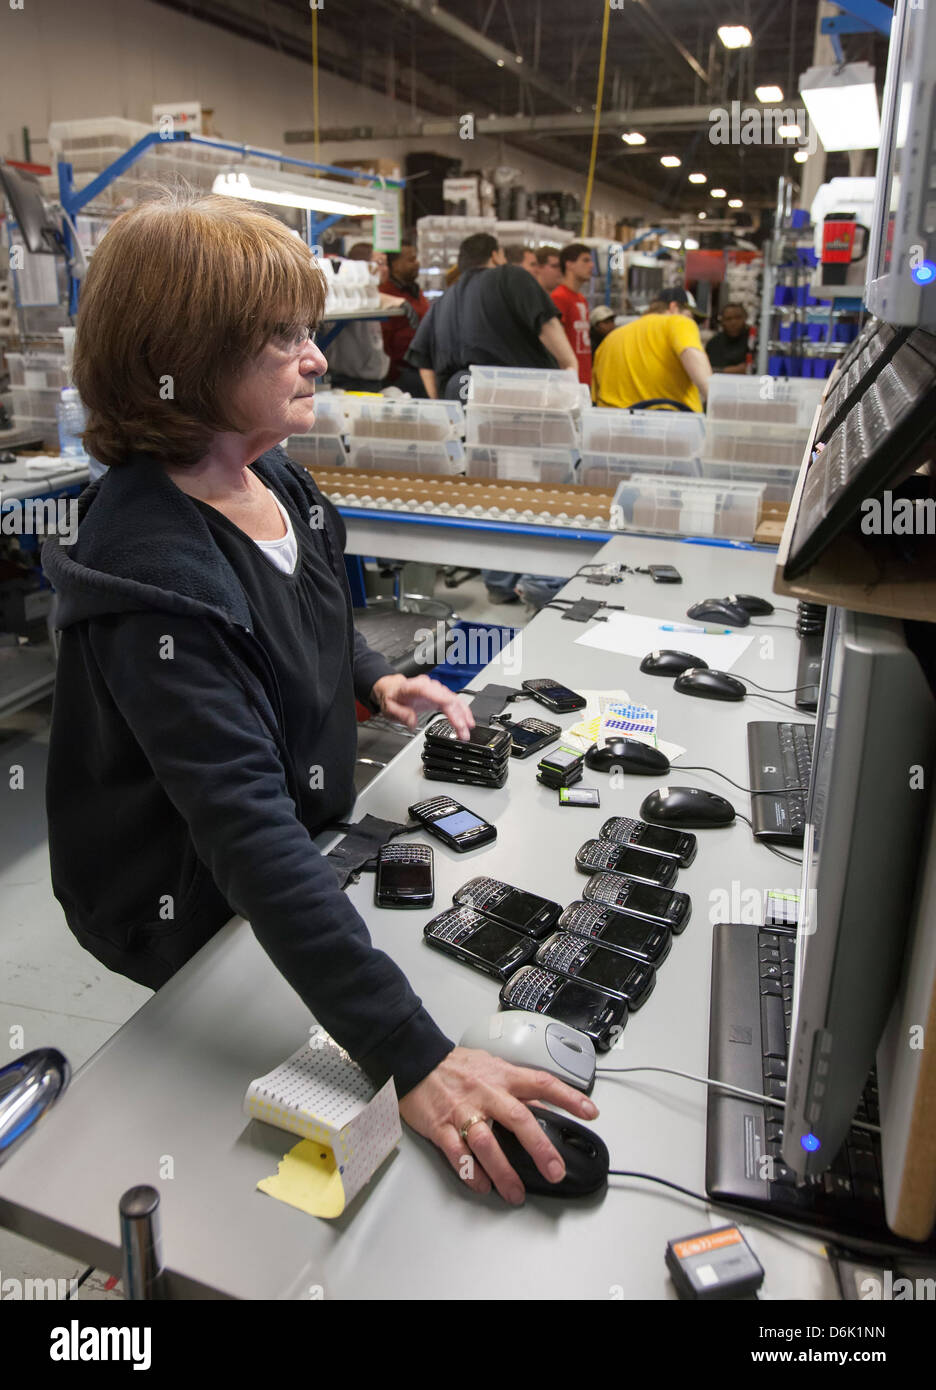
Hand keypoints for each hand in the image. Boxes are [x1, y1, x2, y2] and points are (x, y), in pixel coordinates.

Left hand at [372, 674, 474, 737]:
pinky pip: (454, 702)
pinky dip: (462, 711)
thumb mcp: (389, 708)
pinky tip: (467, 721)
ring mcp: (435, 690)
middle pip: (447, 698)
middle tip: (462, 731)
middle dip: (457, 714)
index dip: (443, 699)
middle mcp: (428, 686)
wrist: (393, 690)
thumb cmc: (392, 697)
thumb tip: (413, 722)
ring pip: (454, 700)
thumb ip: (401, 714)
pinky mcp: (440, 696)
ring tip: (468, 729)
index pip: (431, 691)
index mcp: (414, 686)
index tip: (452, 710)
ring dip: (463, 714)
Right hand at [398, 1047, 598, 1204]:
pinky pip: (457, 1153)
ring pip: (486, 1142)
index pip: (542, 1083)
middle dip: (539, 1147)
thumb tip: (547, 1106)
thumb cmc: (457, 1066)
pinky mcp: (441, 1126)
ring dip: (503, 1171)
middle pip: (517, 1118)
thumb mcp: (493, 1067)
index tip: (590, 1113)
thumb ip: (519, 1087)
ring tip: (516, 1193)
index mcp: (502, 1076)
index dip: (568, 1097)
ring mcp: (462, 1111)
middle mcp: (486, 1093)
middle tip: (555, 1170)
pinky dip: (470, 1172)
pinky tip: (482, 1186)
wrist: (416, 1060)